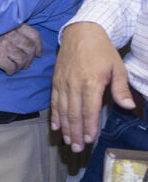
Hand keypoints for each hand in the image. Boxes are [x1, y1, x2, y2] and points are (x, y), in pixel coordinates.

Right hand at [0, 22, 43, 74]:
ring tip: (17, 68)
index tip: (38, 53)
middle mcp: (11, 35)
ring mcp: (4, 46)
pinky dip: (12, 71)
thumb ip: (11, 28)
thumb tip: (23, 40)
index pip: (34, 35)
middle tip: (26, 64)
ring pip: (22, 60)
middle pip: (29, 49)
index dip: (39, 46)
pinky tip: (8, 71)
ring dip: (21, 66)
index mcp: (13, 25)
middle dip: (30, 58)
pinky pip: (11, 67)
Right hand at [52, 20, 133, 150]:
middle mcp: (74, 85)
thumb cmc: (102, 51)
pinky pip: (54, 101)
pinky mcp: (56, 81)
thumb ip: (121, 89)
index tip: (90, 140)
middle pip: (74, 114)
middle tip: (77, 148)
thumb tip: (127, 106)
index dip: (89, 127)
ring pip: (63, 110)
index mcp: (92, 82)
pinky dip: (55, 115)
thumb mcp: (117, 68)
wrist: (82, 33)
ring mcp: (63, 83)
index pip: (90, 110)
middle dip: (76, 133)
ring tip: (68, 141)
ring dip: (65, 128)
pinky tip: (56, 126)